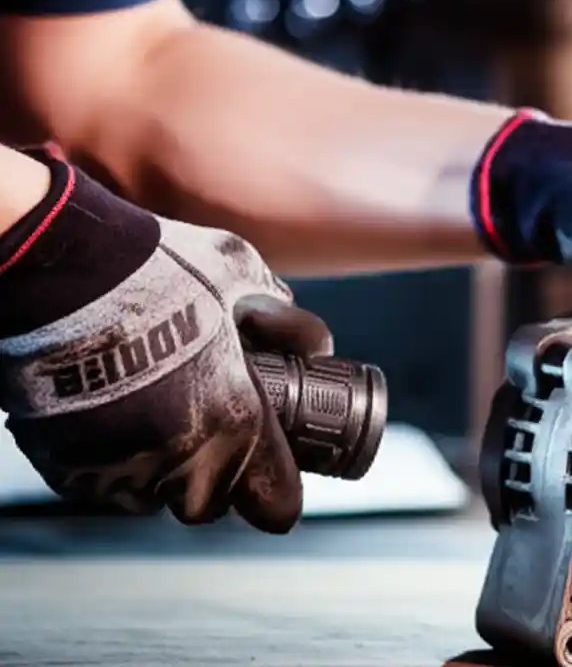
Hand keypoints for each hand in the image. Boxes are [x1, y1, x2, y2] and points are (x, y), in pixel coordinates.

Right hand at [0, 148, 331, 531]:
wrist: (56, 266)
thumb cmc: (156, 268)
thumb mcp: (242, 276)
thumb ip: (287, 322)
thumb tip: (315, 347)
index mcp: (235, 424)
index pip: (277, 505)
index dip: (279, 491)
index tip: (275, 475)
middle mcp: (180, 461)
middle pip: (208, 504)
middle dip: (215, 477)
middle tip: (207, 429)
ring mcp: (119, 470)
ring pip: (151, 497)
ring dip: (159, 471)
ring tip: (151, 414)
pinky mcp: (65, 468)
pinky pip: (100, 484)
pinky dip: (108, 461)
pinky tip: (106, 415)